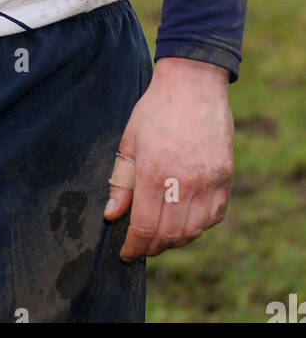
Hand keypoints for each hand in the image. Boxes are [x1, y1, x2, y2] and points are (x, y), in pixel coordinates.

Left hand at [103, 57, 233, 260]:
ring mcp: (208, 180)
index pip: (145, 226)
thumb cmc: (156, 109)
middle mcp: (183, 181)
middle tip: (143, 246)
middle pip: (170, 234)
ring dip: (176, 241)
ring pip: (194, 230)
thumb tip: (112, 215)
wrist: (193, 83)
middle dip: (153, 247)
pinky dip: (200, 226)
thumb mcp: (130, 141)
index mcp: (154, 172)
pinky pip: (215, 215)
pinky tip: (187, 221)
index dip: (134, 246)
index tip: (127, 253)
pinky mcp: (225, 177)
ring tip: (163, 236)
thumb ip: (121, 182)